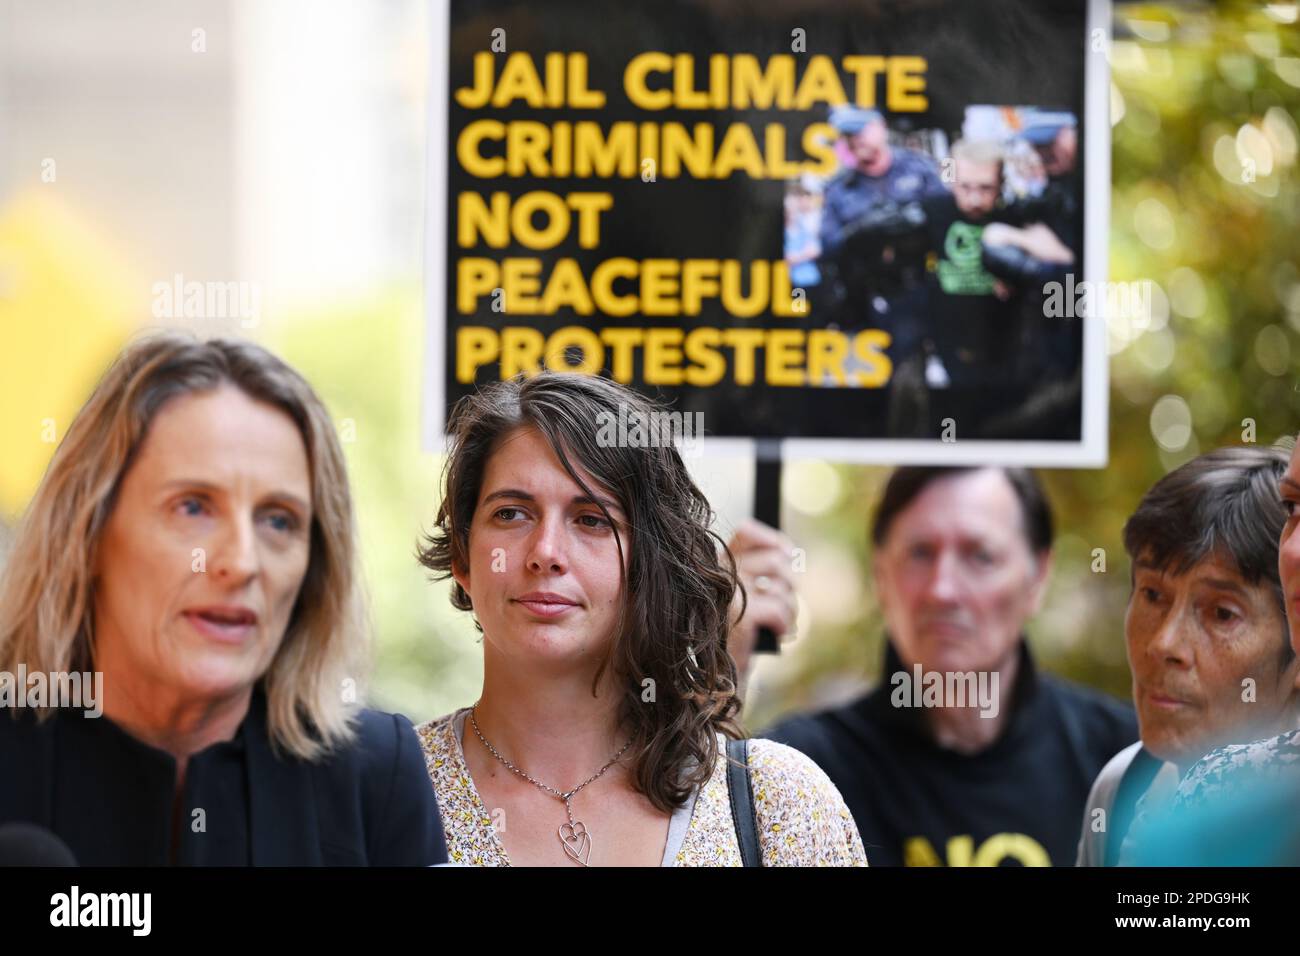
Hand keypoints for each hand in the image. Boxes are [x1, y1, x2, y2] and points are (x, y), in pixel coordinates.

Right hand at [725, 519, 798, 681]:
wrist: (717, 674)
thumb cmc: (734, 632)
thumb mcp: (743, 596)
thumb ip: (759, 571)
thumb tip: (791, 555)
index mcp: (716, 563)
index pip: (747, 531)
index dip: (773, 540)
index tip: (786, 554)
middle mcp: (718, 572)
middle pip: (776, 559)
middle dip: (790, 583)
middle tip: (784, 602)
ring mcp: (728, 591)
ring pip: (783, 586)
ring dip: (789, 609)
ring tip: (778, 622)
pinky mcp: (741, 614)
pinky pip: (780, 609)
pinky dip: (784, 625)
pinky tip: (774, 633)